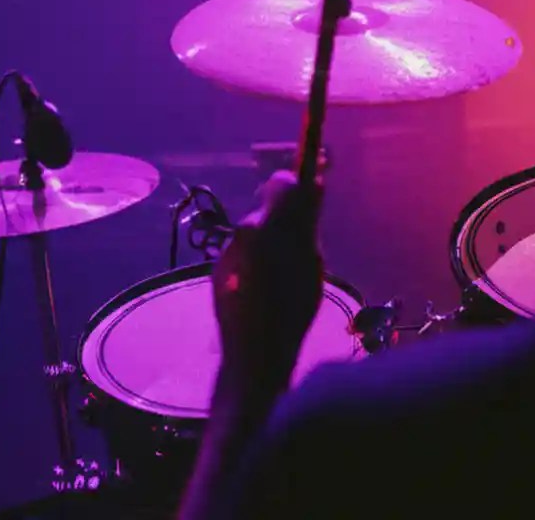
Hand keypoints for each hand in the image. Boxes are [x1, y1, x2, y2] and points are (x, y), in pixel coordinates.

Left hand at [211, 171, 323, 393]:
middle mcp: (245, 232)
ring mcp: (229, 250)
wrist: (255, 352)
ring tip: (284, 273)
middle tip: (302, 244)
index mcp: (271, 227)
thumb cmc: (292, 310)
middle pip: (268, 207)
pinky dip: (256, 259)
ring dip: (270, 241)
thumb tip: (315, 184)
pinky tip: (264, 285)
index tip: (311, 186)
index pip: (285, 184)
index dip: (298, 183)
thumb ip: (309, 223)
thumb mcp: (311, 264)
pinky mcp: (219, 266)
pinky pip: (243, 251)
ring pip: (256, 230)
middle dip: (284, 218)